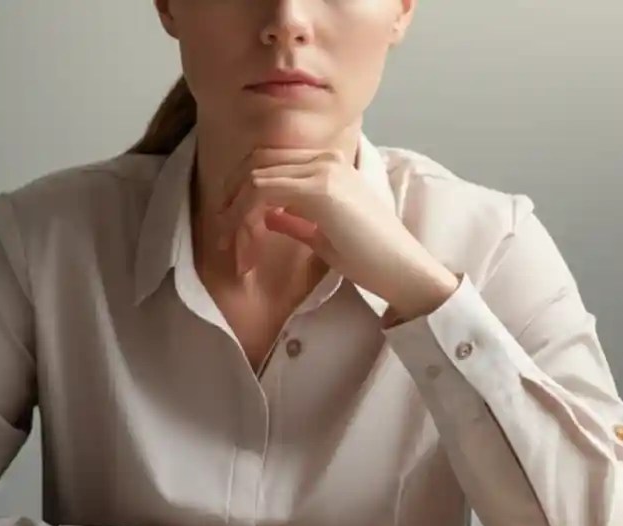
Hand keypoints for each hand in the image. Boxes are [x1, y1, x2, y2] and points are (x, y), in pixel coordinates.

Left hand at [217, 147, 458, 322]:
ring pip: (254, 178)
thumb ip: (293, 218)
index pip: (269, 164)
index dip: (241, 193)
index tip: (230, 227)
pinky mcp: (319, 188)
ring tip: (229, 246)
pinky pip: (262, 192)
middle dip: (230, 199)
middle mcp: (325, 159)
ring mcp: (323, 170)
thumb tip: (267, 215)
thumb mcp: (321, 234)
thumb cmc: (369, 257)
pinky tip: (242, 243)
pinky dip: (243, 217)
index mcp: (328, 165)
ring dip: (233, 212)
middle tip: (221, 236)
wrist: (400, 269)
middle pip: (256, 164)